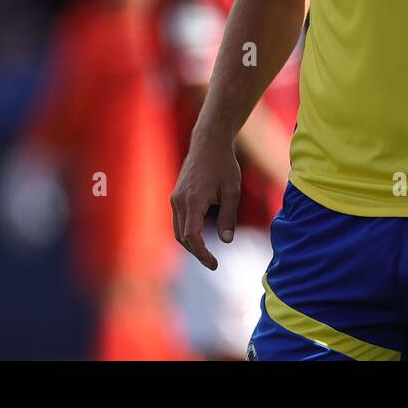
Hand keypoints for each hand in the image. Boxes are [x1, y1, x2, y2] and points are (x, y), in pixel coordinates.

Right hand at [170, 136, 241, 269]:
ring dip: (191, 244)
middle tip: (213, 263)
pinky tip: (200, 237)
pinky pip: (178, 220)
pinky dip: (187, 232)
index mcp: (193, 200)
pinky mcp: (175, 196)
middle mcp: (179, 201)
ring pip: (178, 230)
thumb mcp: (233, 190)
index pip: (192, 236)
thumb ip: (229, 217)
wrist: (209, 143)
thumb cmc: (224, 165)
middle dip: (197, 252)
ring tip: (207, 254)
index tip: (214, 264)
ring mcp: (175, 198)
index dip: (202, 254)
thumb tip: (226, 241)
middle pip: (183, 237)